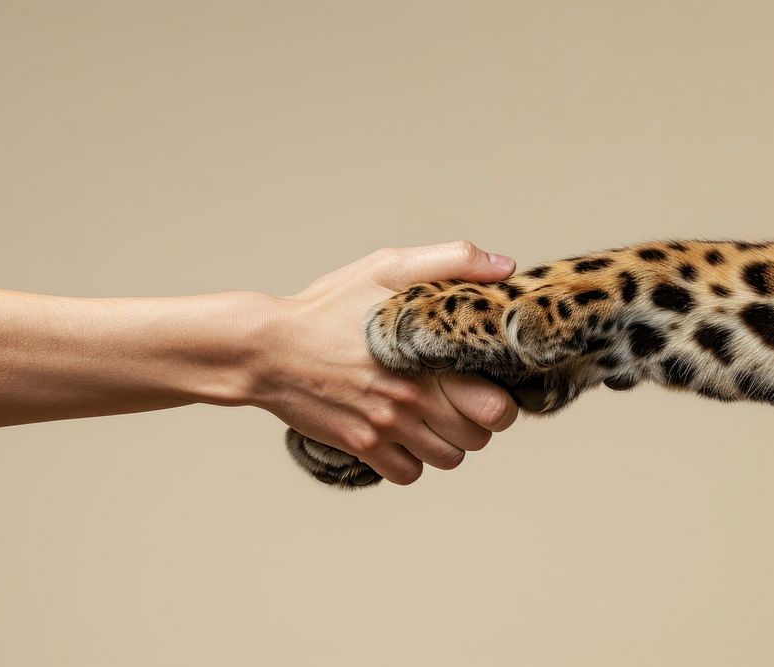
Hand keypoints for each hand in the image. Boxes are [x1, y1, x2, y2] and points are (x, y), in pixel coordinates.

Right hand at [249, 241, 519, 484]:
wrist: (268, 348)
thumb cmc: (329, 306)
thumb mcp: (388, 267)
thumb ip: (452, 262)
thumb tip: (506, 268)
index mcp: (428, 360)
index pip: (498, 408)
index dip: (503, 400)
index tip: (489, 383)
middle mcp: (412, 402)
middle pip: (478, 440)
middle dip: (478, 422)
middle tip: (460, 400)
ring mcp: (386, 429)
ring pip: (447, 460)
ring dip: (447, 442)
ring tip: (431, 416)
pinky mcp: (361, 446)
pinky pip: (408, 475)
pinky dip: (411, 461)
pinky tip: (402, 435)